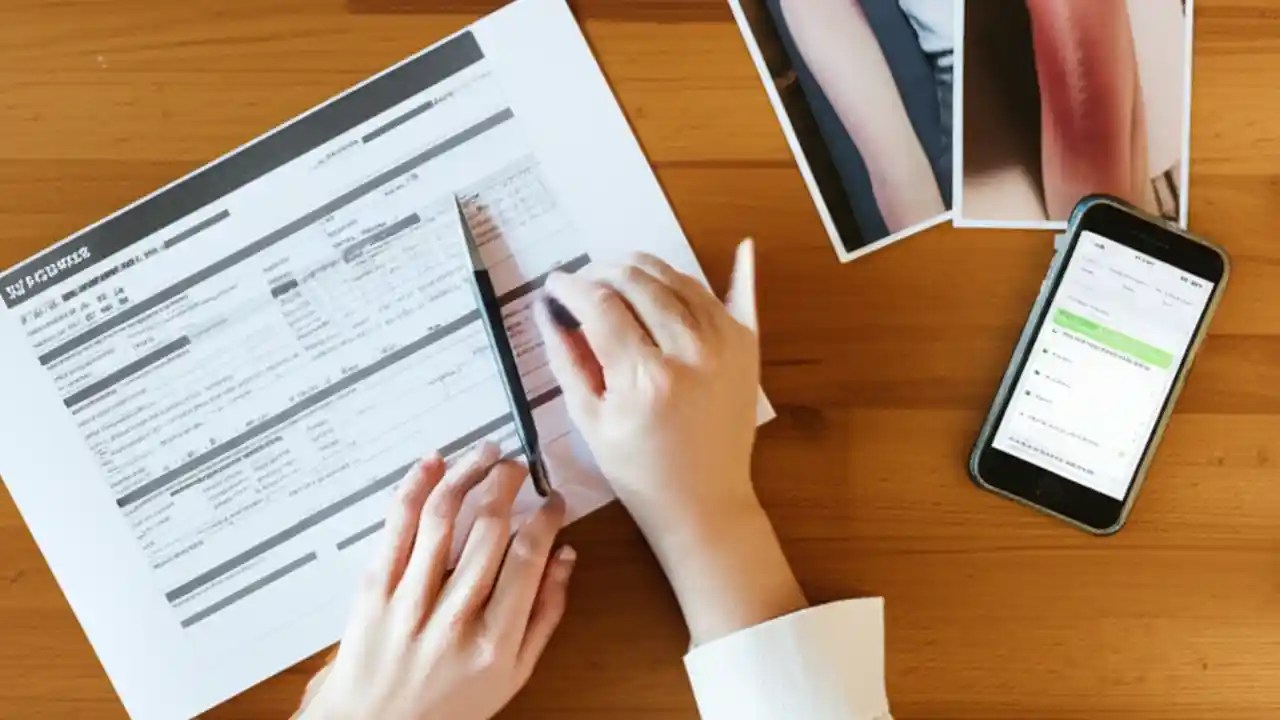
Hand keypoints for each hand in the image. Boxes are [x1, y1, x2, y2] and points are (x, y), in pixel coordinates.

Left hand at [297, 442, 575, 719]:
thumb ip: (545, 614)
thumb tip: (565, 556)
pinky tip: (434, 464)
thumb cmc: (448, 704)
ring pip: (442, 517)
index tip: (553, 500)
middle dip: (508, 484)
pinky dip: (415, 487)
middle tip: (517, 467)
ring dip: (468, 473)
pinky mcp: (373, 589)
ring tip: (485, 452)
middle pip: (487, 529)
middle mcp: (452, 618)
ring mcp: (407, 601)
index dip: (546, 517)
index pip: (527, 557)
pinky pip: (396, 526)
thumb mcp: (513, 674)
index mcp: (494, 640)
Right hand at [539, 242, 761, 535]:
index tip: (556, 284)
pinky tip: (742, 245)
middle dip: (603, 271)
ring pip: (679, 279)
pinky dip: (739, 270)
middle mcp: (689, 352)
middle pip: (639, 282)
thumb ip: (567, 361)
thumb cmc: (640, 472)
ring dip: (645, 268)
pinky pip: (741, 297)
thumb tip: (550, 312)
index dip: (572, 288)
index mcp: (644, 377)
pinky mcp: (747, 348)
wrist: (705, 503)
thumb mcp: (590, 422)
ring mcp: (724, 344)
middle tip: (585, 281)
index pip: (600, 307)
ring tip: (620, 275)